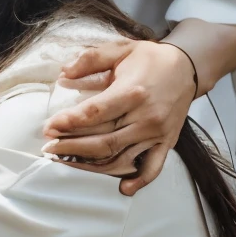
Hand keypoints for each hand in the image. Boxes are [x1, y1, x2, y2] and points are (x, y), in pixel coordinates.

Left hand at [43, 39, 197, 195]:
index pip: (94, 114)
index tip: (48, 129)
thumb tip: (63, 73)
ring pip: (119, 156)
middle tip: (49, 148)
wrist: (187, 67)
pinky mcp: (166, 143)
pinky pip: (153, 167)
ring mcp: (156, 133)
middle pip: (103, 140)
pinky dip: (139, 180)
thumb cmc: (149, 58)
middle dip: (71, 146)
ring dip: (91, 164)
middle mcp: (145, 117)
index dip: (68, 123)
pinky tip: (124, 188)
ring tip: (66, 162)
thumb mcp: (119, 48)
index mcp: (132, 92)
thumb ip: (90, 59)